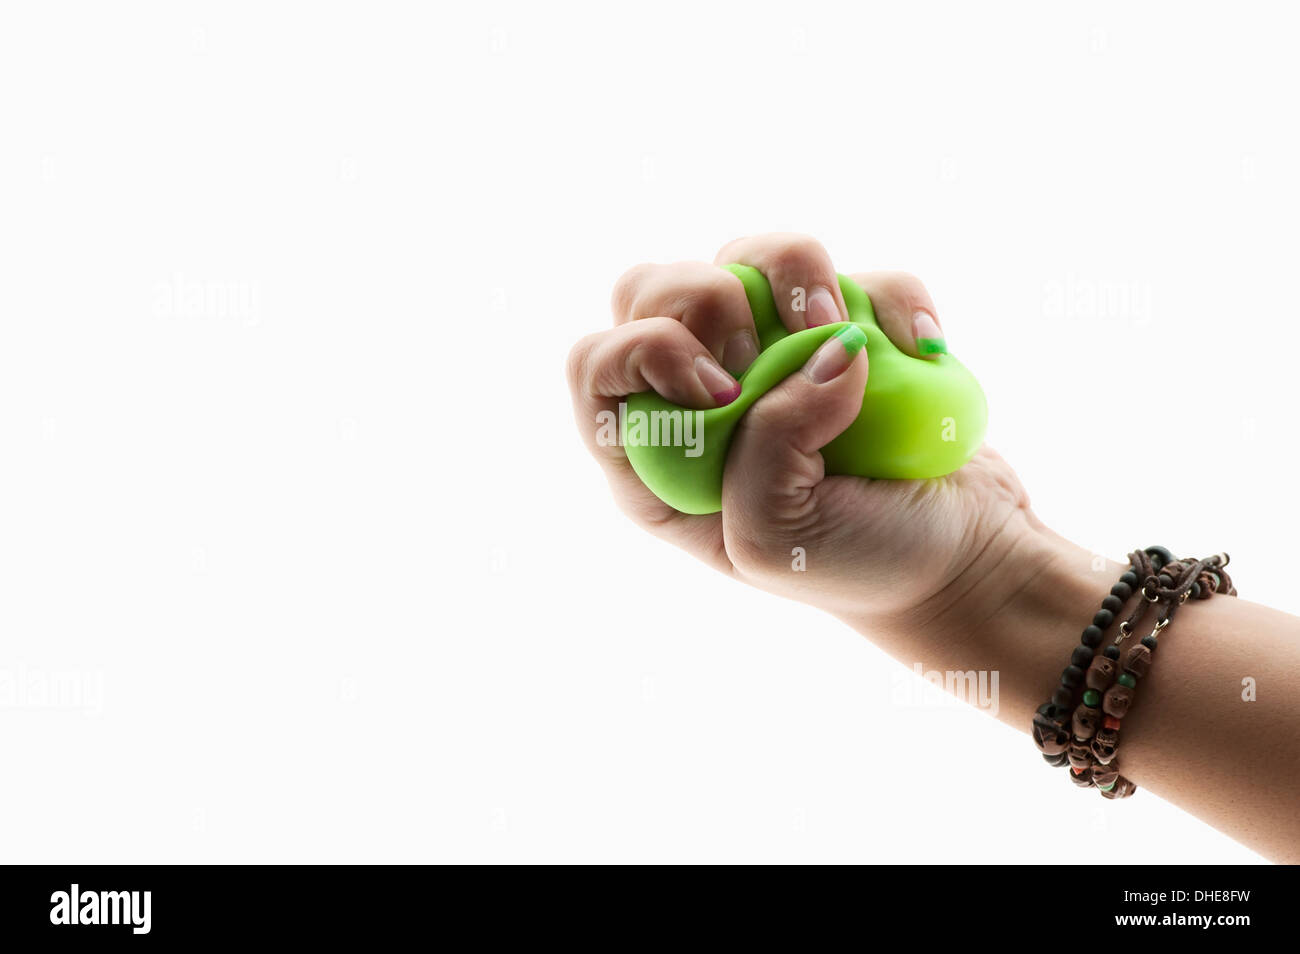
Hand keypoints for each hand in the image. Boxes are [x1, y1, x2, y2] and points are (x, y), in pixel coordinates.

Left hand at [566, 233, 1041, 637]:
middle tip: (773, 354)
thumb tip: (828, 344)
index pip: (595, 363)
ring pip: (746, 255)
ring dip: (801, 275)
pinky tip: (925, 353)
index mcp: (656, 456)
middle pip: (653, 285)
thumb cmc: (854, 564)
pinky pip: (853, 270)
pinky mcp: (843, 329)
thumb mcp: (777, 537)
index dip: (645, 351)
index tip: (724, 392)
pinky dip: (895, 298)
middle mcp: (700, 395)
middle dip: (713, 298)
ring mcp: (771, 352)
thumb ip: (769, 445)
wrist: (962, 560)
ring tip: (856, 342)